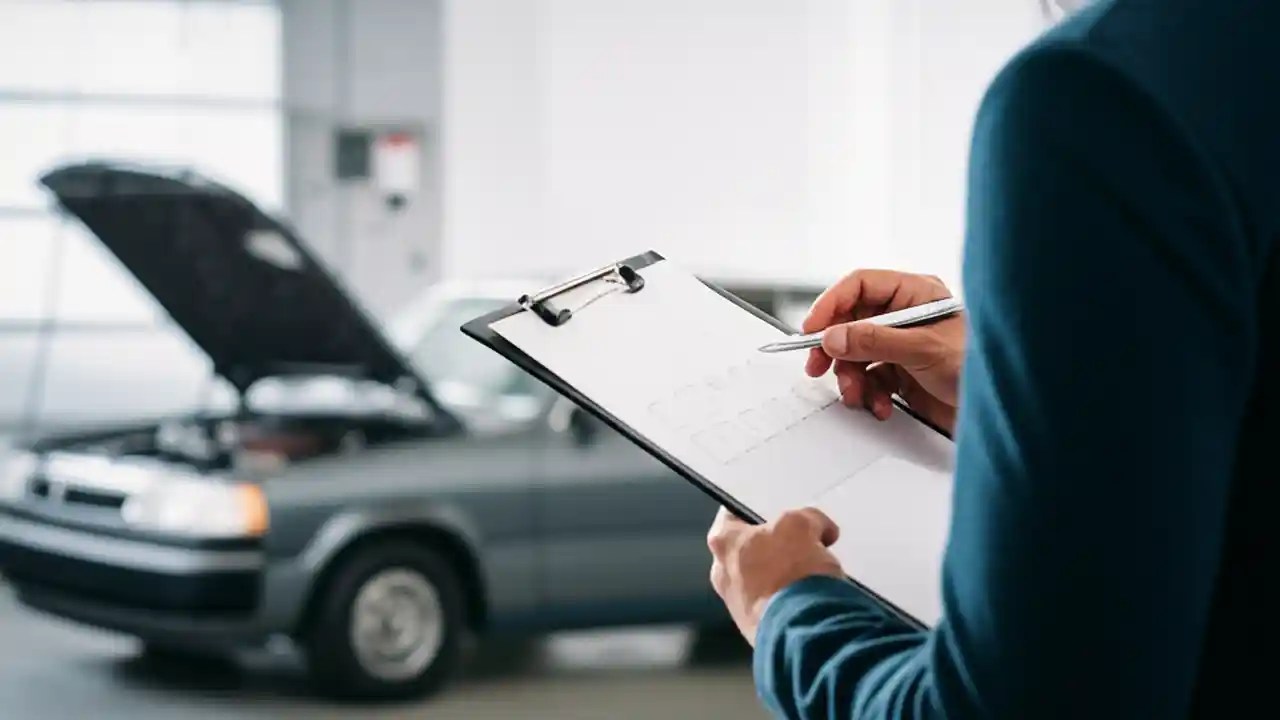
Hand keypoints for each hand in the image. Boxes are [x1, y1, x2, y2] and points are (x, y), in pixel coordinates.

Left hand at [707, 506, 844, 644]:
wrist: (801, 628)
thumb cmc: (790, 571)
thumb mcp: (802, 525)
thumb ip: (809, 519)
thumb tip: (822, 529)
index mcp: (723, 542)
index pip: (733, 513)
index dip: (758, 509)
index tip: (776, 512)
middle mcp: (723, 573)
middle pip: (750, 548)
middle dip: (775, 545)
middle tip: (802, 542)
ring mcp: (737, 604)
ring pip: (763, 578)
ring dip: (785, 574)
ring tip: (813, 572)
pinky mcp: (757, 627)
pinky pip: (775, 603)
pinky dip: (791, 599)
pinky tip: (812, 596)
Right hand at [802, 269, 964, 432]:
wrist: (999, 412)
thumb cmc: (978, 368)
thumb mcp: (923, 350)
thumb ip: (874, 341)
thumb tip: (834, 336)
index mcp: (915, 294)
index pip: (860, 286)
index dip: (832, 304)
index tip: (813, 329)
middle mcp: (906, 316)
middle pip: (851, 322)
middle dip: (836, 349)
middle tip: (818, 366)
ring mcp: (903, 345)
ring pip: (856, 354)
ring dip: (851, 378)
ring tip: (858, 395)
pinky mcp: (902, 373)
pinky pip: (869, 378)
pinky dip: (868, 393)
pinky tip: (880, 404)